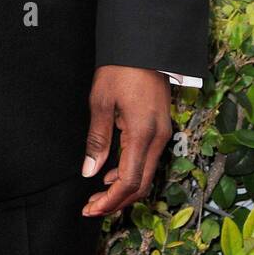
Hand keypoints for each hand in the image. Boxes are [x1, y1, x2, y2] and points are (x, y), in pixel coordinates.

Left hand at [80, 66, 172, 217]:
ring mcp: (163, 134)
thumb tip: (90, 171)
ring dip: (124, 189)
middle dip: (117, 201)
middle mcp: (158, 139)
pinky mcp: (161, 127)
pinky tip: (112, 173)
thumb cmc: (121, 69)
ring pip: (146, 174)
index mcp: (143, 135)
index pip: (129, 182)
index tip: (91, 208)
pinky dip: (131, 172)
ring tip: (98, 193)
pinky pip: (148, 160)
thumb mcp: (101, 102)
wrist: (144, 46)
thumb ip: (97, 140)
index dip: (110, 201)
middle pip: (141, 185)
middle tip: (92, 207)